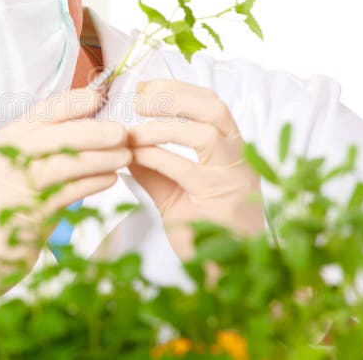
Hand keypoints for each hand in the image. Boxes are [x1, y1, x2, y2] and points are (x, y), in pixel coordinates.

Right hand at [0, 87, 131, 310]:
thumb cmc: (4, 206)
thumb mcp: (13, 168)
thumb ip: (41, 147)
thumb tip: (89, 123)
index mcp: (0, 143)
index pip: (40, 112)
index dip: (72, 102)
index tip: (99, 97)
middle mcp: (4, 160)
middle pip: (54, 136)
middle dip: (93, 130)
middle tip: (122, 131)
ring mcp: (14, 188)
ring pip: (63, 163)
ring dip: (99, 158)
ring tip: (124, 155)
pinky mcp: (27, 215)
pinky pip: (68, 193)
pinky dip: (93, 183)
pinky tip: (111, 179)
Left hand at [127, 79, 264, 259]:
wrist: (227, 275)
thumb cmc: (206, 232)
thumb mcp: (175, 193)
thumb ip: (153, 169)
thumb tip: (124, 147)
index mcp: (230, 149)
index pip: (210, 103)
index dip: (177, 89)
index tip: (144, 87)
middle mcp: (238, 157)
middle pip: (214, 108)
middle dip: (174, 96)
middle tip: (139, 99)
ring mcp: (233, 177)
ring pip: (204, 134)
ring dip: (162, 127)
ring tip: (132, 133)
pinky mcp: (221, 200)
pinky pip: (188, 169)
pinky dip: (158, 157)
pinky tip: (136, 157)